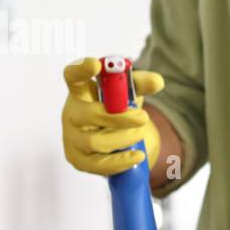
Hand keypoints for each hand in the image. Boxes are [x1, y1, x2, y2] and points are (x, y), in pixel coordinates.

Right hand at [61, 56, 164, 175]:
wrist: (112, 137)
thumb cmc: (114, 109)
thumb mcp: (127, 94)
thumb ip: (140, 84)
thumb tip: (157, 82)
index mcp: (81, 91)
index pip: (73, 76)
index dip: (81, 69)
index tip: (96, 64)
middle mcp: (72, 113)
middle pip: (90, 115)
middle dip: (119, 118)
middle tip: (144, 118)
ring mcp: (72, 137)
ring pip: (96, 142)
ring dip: (124, 138)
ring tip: (140, 134)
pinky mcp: (77, 159)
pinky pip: (99, 165)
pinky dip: (121, 161)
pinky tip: (137, 156)